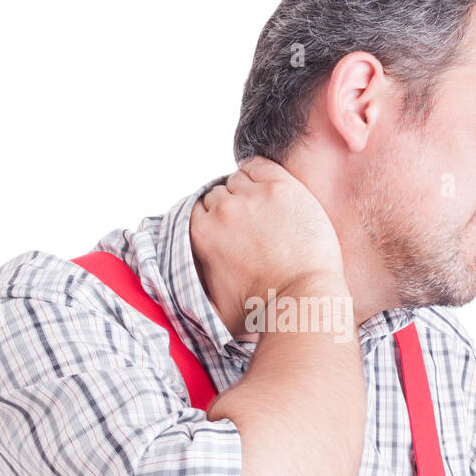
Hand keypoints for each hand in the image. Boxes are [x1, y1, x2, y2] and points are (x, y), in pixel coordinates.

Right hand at [191, 157, 348, 313]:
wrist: (303, 300)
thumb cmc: (261, 310)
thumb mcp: (212, 309)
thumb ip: (191, 294)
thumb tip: (172, 293)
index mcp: (201, 234)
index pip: (198, 211)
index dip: (213, 220)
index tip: (229, 231)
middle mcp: (222, 210)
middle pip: (218, 194)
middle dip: (231, 209)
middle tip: (251, 228)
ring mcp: (252, 196)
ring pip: (238, 179)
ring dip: (247, 191)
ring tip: (265, 214)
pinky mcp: (281, 187)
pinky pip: (259, 165)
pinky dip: (261, 173)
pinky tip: (271, 191)